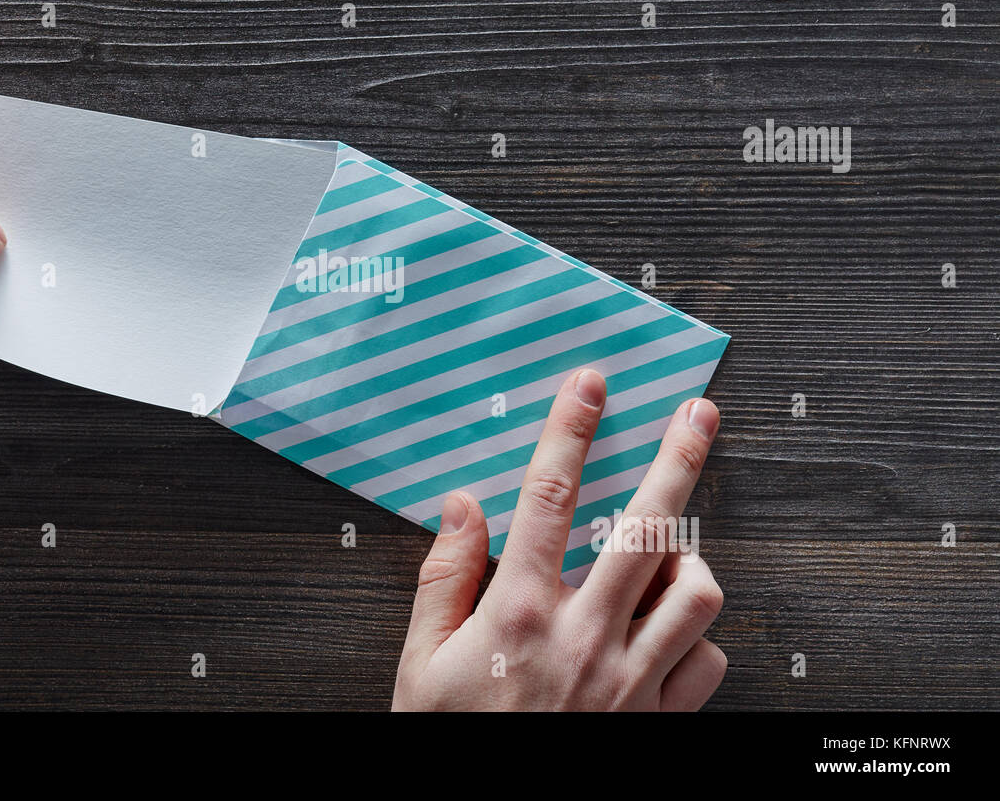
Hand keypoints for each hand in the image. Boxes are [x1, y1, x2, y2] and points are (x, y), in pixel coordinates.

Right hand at [392, 368, 725, 710]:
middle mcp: (584, 639)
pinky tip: (669, 628)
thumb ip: (443, 579)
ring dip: (691, 556)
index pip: (548, 499)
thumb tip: (461, 507)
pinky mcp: (658, 723)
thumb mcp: (421, 665)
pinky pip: (707, 662)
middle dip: (678, 459)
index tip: (588, 384)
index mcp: (519, 614)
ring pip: (698, 594)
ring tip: (673, 542)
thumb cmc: (450, 744)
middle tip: (696, 414)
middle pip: (647, 529)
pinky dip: (697, 636)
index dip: (570, 431)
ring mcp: (630, 683)